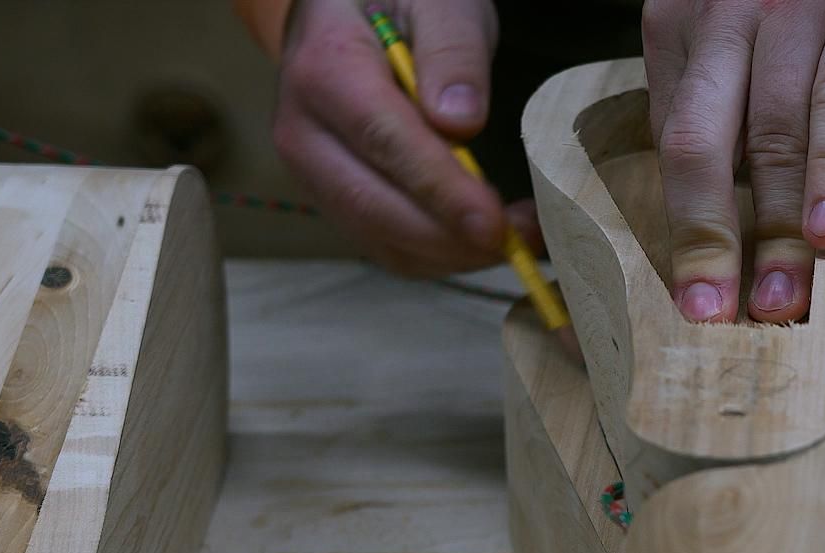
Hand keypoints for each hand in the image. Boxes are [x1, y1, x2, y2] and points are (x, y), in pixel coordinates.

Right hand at [272, 0, 539, 275]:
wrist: (347, 12)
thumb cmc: (396, 0)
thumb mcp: (437, 1)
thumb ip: (452, 51)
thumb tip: (461, 122)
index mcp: (324, 69)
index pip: (385, 142)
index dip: (442, 190)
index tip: (494, 223)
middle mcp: (303, 131)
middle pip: (374, 206)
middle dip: (451, 238)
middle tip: (521, 242)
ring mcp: (313, 172)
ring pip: (380, 238)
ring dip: (452, 255)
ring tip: (517, 240)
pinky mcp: (334, 198)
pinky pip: (386, 245)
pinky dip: (439, 256)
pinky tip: (485, 240)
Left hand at [642, 0, 824, 321]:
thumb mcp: (756, 26)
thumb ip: (734, 100)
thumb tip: (739, 217)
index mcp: (682, 21)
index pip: (670, 141)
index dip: (683, 225)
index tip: (695, 295)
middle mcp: (724, 9)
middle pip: (699, 146)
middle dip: (705, 243)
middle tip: (710, 319)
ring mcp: (793, 4)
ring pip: (772, 134)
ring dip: (776, 231)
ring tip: (779, 303)